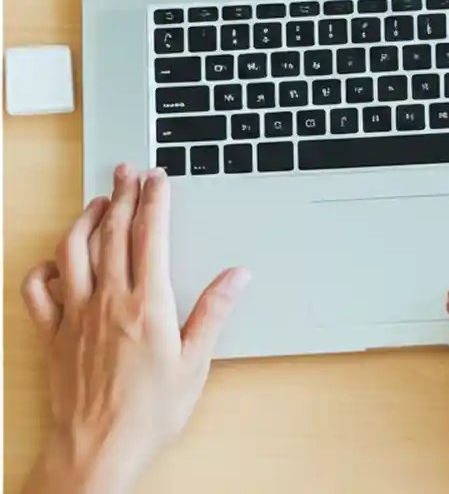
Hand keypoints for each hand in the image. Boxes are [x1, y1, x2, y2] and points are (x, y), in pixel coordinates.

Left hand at [20, 165, 248, 493]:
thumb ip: (214, 313)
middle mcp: (108, 302)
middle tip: (128, 172)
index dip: (155, 201)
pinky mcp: (53, 334)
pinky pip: (38, 290)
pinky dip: (45, 267)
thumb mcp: (196, 363)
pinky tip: (57, 259)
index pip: (149, 236)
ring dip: (85, 220)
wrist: (98, 449)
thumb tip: (237, 276)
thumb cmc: (149, 413)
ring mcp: (75, 316)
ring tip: (98, 202)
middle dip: (122, 196)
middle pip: (112, 233)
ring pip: (73, 250)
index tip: (158, 178)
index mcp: (146, 305)